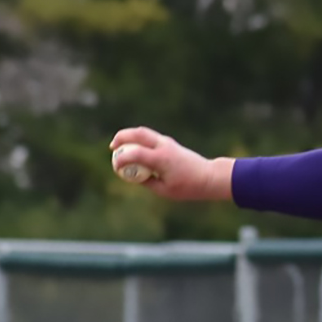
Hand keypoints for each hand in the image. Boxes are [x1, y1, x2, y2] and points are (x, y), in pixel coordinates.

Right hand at [108, 127, 234, 201]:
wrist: (208, 176)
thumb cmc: (188, 187)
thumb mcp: (164, 190)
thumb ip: (146, 182)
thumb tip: (133, 175)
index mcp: (162, 159)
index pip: (135, 153)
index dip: (122, 159)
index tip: (116, 166)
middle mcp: (163, 146)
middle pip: (137, 133)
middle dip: (121, 137)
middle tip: (112, 147)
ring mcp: (167, 142)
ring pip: (143, 131)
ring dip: (129, 135)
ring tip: (119, 145)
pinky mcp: (169, 142)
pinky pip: (149, 136)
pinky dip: (138, 139)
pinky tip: (133, 148)